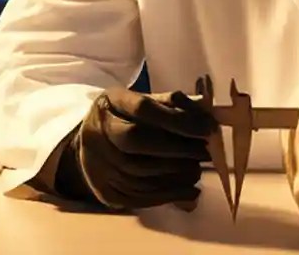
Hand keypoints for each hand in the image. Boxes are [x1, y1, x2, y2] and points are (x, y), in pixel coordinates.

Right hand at [72, 87, 217, 209]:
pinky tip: (189, 190)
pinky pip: (139, 197)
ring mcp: (97, 164)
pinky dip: (169, 195)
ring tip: (197, 170)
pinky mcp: (104, 191)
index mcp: (110, 103)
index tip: (207, 128)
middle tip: (204, 152)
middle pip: (136, 142)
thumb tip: (206, 114)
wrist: (91, 145)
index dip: (177, 119)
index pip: (143, 109)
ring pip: (139, 174)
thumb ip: (173, 105)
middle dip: (177, 149)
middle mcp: (97, 133)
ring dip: (176, 174)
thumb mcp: (144, 102)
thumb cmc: (128, 119)